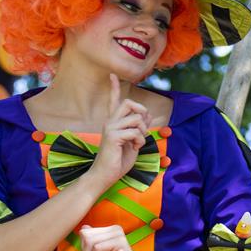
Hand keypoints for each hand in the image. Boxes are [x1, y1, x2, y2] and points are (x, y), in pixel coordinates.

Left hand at [79, 224, 143, 250]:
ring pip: (90, 240)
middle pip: (86, 235)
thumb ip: (90, 242)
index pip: (85, 232)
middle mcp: (115, 229)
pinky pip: (97, 247)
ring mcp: (118, 235)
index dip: (83, 247)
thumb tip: (84, 227)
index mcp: (110, 230)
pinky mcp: (120, 242)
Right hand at [85, 74, 148, 191]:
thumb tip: (147, 116)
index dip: (115, 87)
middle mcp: (110, 122)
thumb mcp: (132, 142)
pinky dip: (140, 140)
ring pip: (136, 119)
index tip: (112, 75)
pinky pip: (135, 132)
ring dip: (143, 131)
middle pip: (129, 103)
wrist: (104, 175)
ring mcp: (110, 128)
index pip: (114, 100)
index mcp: (113, 122)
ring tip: (138, 142)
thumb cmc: (118, 161)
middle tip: (143, 127)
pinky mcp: (113, 136)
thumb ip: (138, 129)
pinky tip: (134, 148)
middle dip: (143, 112)